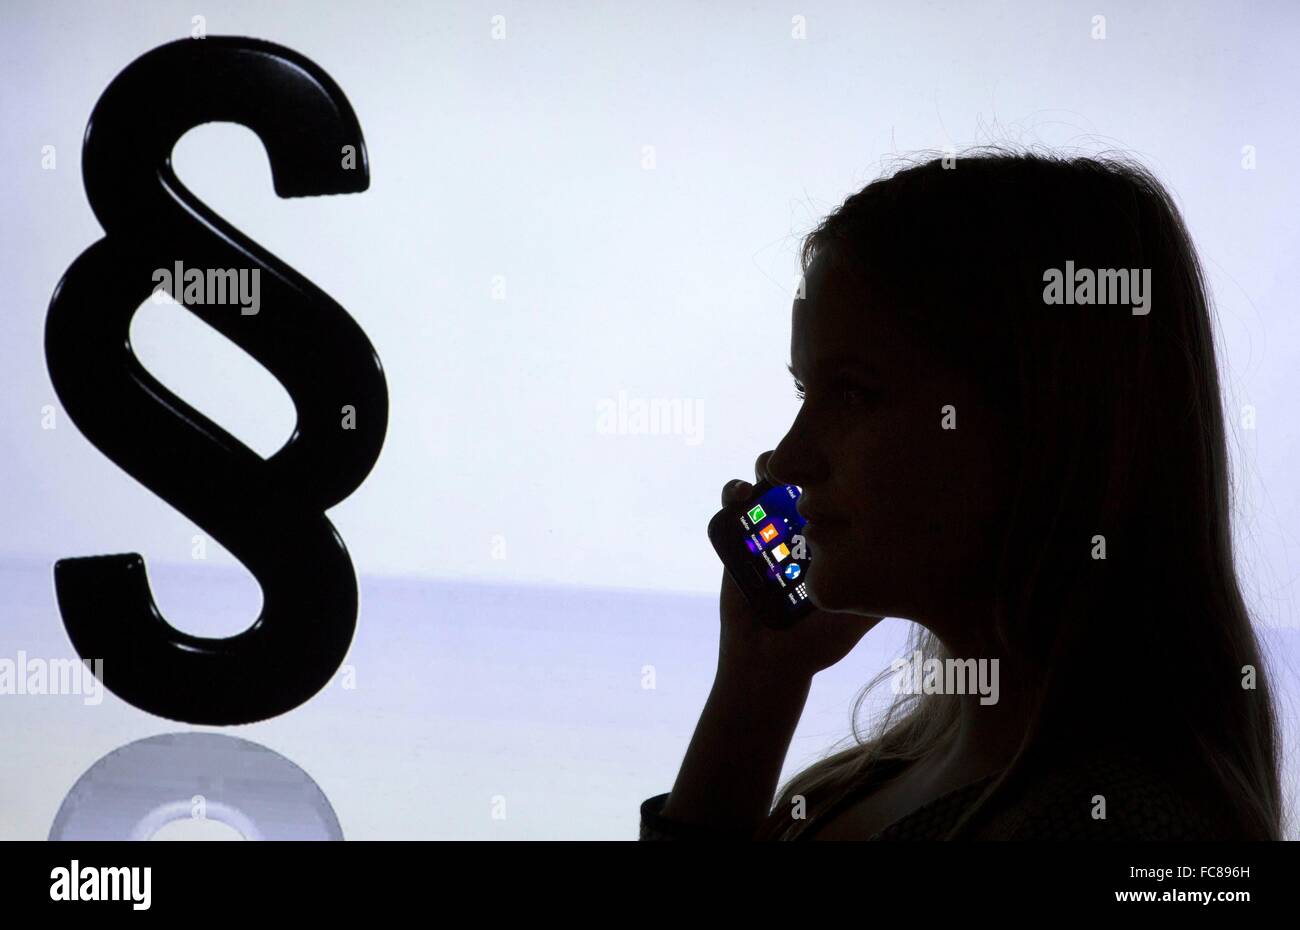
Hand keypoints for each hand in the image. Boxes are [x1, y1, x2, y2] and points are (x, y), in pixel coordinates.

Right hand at [716, 451, 881, 685]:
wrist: (768, 660)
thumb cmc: (818, 641)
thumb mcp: (861, 614)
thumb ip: (884, 587)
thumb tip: (922, 556)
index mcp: (830, 535)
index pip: (836, 488)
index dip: (837, 469)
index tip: (840, 466)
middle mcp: (800, 525)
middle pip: (803, 475)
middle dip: (803, 459)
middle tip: (805, 467)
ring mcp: (767, 527)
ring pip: (767, 478)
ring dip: (767, 464)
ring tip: (770, 474)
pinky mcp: (735, 536)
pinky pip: (731, 502)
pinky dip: (734, 490)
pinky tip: (741, 496)